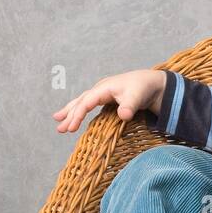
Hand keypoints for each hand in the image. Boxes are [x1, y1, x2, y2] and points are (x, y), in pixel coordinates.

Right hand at [52, 69, 166, 132]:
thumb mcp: (138, 96)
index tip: (71, 128)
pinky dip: (80, 111)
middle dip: (69, 114)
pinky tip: (75, 118)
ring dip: (70, 111)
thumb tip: (123, 115)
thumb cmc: (144, 88)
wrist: (153, 83)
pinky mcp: (107, 99)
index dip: (78, 115)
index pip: (87, 102)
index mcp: (104, 88)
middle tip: (59, 128)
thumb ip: (130, 106)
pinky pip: (89, 105)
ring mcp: (103, 94)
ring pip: (82, 102)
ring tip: (57, 120)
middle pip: (80, 102)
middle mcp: (100, 89)